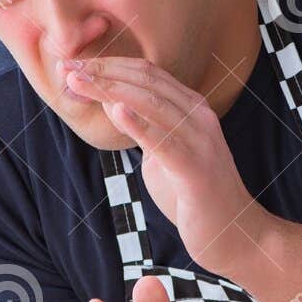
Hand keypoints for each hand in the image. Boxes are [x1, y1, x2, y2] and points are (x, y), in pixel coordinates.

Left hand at [61, 56, 268, 275]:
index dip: (107, 65)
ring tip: (78, 82)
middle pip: (146, 81)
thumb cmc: (194, 197)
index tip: (72, 65)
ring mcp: (200, 141)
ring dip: (110, 90)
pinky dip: (138, 124)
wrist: (235, 236)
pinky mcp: (196, 171)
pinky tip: (114, 111)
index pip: (145, 73)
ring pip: (152, 104)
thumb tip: (115, 109)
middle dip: (102, 72)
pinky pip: (164, 142)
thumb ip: (144, 131)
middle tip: (66, 69)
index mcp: (191, 108)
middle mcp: (199, 116)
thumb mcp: (164, 155)